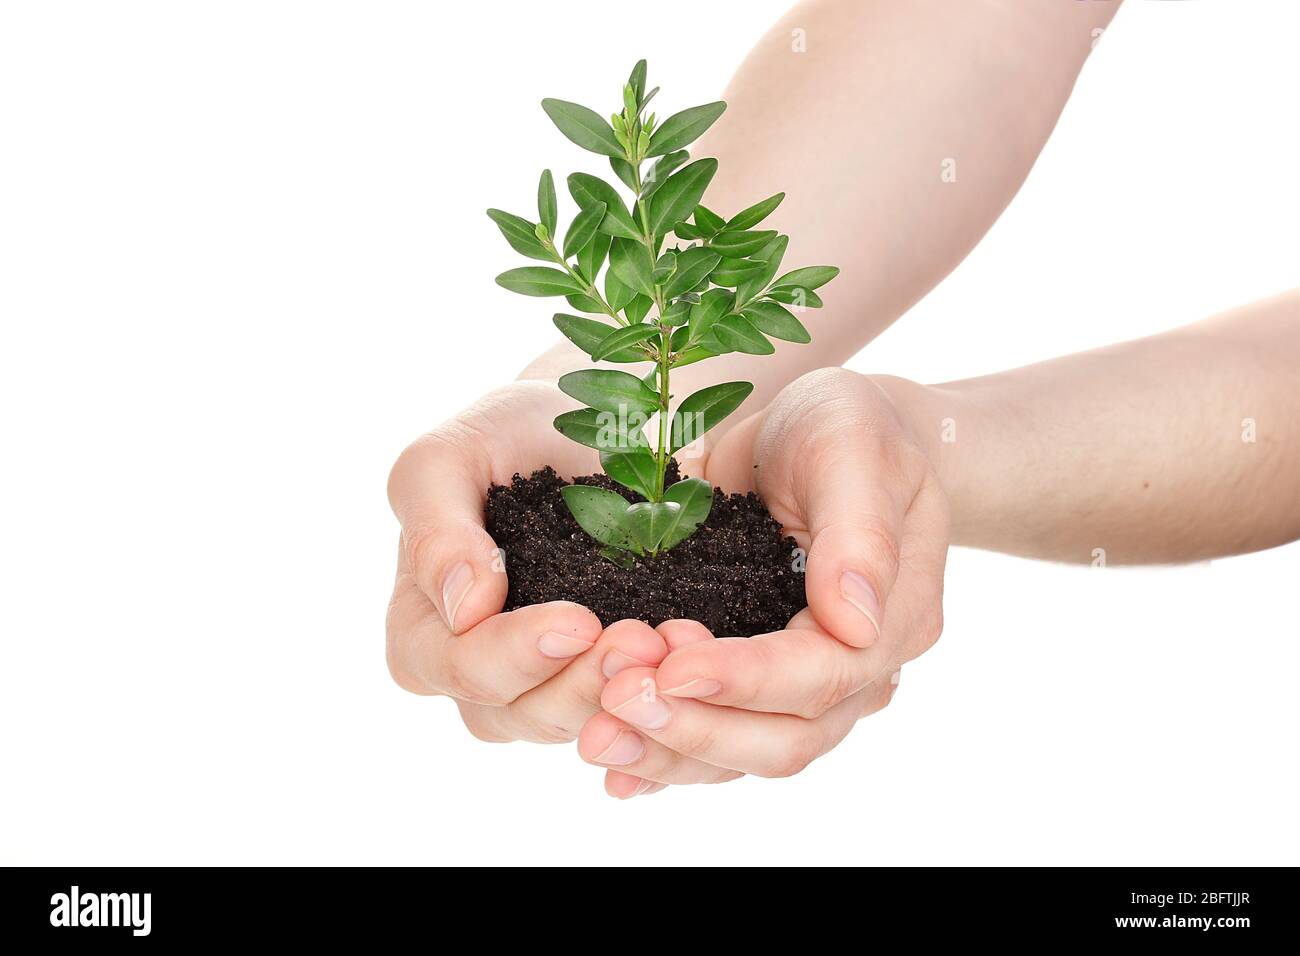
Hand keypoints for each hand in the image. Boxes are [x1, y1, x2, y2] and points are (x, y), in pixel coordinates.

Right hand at [387, 380, 642, 741]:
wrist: (589, 426)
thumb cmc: (502, 437)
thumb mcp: (448, 459)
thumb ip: (436, 528)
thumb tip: (463, 609)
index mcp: (422, 631)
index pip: (458, 668)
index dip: (514, 655)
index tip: (578, 621)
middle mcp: (477, 674)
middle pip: (520, 713)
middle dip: (583, 683)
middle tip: (642, 641)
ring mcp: (545, 685)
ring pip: (579, 724)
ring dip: (628, 695)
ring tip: (674, 647)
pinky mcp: (605, 680)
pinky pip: (632, 714)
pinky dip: (664, 697)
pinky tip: (695, 662)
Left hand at [576, 368, 949, 792]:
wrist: (827, 433)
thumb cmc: (849, 427)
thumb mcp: (853, 447)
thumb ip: (859, 531)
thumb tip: (854, 623)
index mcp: (896, 616)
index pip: (822, 675)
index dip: (746, 679)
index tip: (671, 664)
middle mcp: (859, 668)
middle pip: (784, 737)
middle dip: (697, 729)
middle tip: (614, 701)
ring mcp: (809, 684)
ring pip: (746, 753)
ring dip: (670, 753)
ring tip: (596, 736)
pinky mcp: (760, 682)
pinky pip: (720, 742)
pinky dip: (669, 761)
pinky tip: (617, 773)